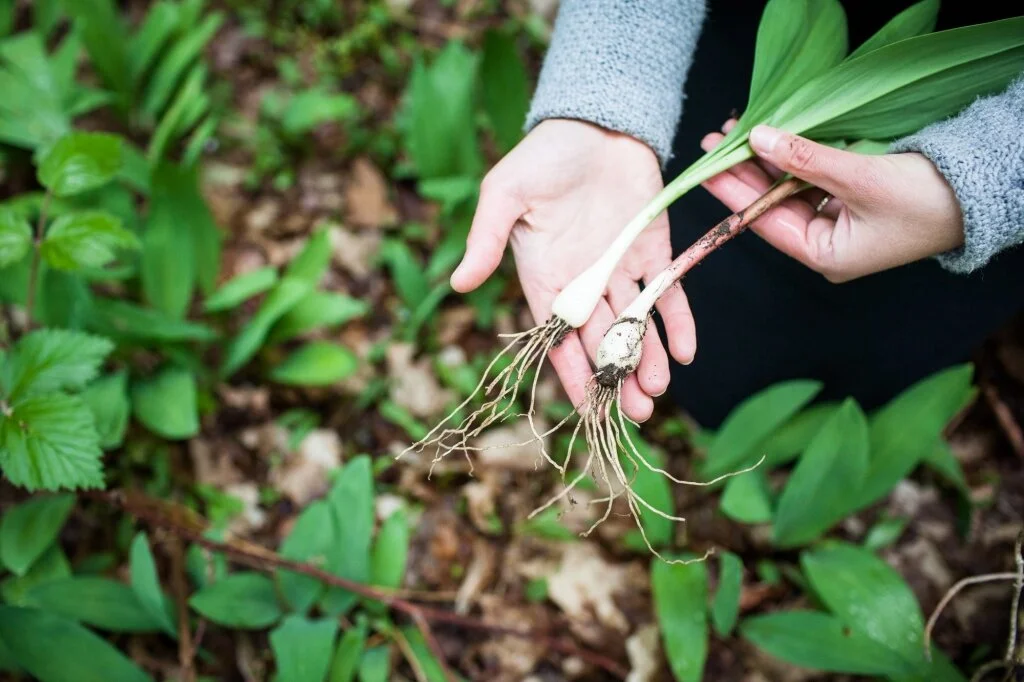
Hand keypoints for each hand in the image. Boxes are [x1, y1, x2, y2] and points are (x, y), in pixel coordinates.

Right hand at [450, 120, 695, 420]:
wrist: (594, 122)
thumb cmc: (542, 156)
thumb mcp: (505, 193)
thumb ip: (485, 239)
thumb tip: (456, 284)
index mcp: (545, 277)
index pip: (559, 337)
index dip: (573, 373)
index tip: (588, 407)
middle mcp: (584, 282)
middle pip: (601, 341)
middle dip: (616, 379)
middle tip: (633, 415)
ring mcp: (621, 270)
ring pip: (636, 326)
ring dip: (646, 361)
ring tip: (656, 394)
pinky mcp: (653, 251)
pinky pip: (668, 294)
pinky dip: (678, 322)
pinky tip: (685, 353)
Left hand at [700, 122, 964, 281]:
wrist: (982, 192)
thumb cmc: (927, 200)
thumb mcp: (860, 177)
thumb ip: (805, 159)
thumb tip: (758, 139)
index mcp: (825, 256)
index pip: (764, 222)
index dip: (734, 193)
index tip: (707, 166)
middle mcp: (826, 243)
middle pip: (771, 205)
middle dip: (745, 172)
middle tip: (716, 141)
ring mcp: (838, 221)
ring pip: (789, 187)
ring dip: (767, 160)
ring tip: (737, 132)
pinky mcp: (851, 199)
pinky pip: (811, 177)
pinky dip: (793, 158)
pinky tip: (773, 138)